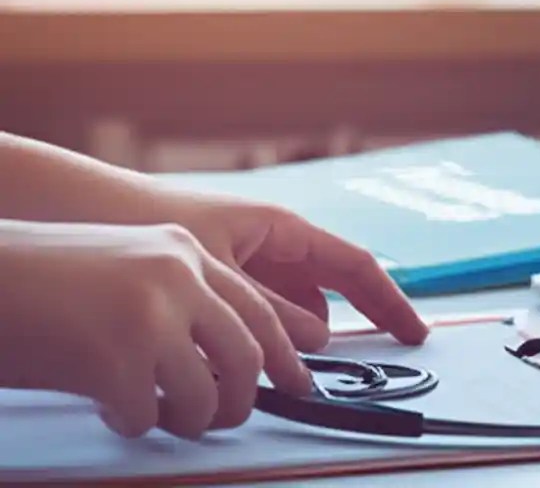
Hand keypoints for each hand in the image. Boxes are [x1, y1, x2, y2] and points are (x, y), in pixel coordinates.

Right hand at [0, 220, 313, 439]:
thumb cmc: (40, 282)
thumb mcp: (127, 270)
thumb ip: (182, 301)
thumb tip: (233, 360)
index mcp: (182, 250)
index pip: (257, 309)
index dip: (282, 353)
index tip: (297, 381)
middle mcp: (176, 276)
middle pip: (248, 356)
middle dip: (243, 399)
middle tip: (225, 417)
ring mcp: (148, 317)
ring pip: (207, 396)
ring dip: (188, 419)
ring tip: (158, 412)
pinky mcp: (115, 360)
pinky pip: (146, 416)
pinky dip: (131, 422)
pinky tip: (106, 404)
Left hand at [162, 191, 427, 352]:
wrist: (83, 209)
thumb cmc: (152, 223)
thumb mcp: (219, 271)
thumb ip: (270, 308)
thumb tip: (319, 340)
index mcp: (284, 228)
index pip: (356, 266)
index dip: (390, 301)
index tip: (414, 333)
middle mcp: (275, 245)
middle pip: (330, 293)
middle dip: (340, 330)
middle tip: (343, 366)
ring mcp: (254, 264)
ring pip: (293, 312)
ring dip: (289, 343)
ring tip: (272, 371)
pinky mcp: (228, 283)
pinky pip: (261, 316)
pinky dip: (259, 340)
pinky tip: (238, 361)